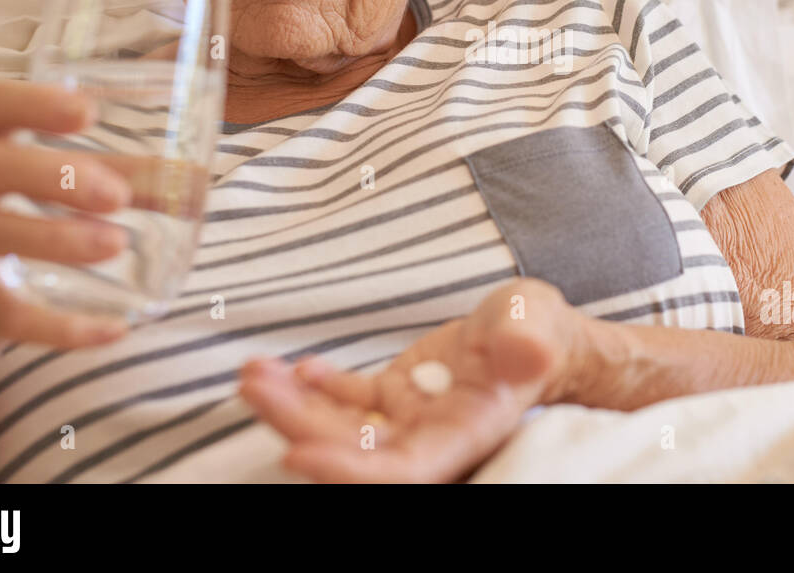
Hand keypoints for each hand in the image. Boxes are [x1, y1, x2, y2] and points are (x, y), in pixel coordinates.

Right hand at [0, 80, 135, 364]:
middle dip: (56, 175)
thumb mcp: (57, 184)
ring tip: (118, 244)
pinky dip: (61, 326)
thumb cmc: (20, 217)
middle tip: (116, 194)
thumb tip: (198, 178)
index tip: (86, 109)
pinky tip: (114, 330)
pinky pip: (10, 315)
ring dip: (57, 238)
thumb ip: (123, 170)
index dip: (31, 102)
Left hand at [239, 278, 584, 481]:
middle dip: (298, 425)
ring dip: (293, 404)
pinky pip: (346, 403)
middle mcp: (430, 439)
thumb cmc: (539, 331)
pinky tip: (292, 368)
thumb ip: (527, 340)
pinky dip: (314, 387)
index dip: (350, 468)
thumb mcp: (536, 324)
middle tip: (254, 387)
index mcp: (466, 433)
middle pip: (354, 452)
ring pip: (339, 428)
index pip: (404, 470)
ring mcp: (407, 422)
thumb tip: (525, 350)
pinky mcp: (394, 399)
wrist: (534, 334)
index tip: (298, 451)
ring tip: (254, 372)